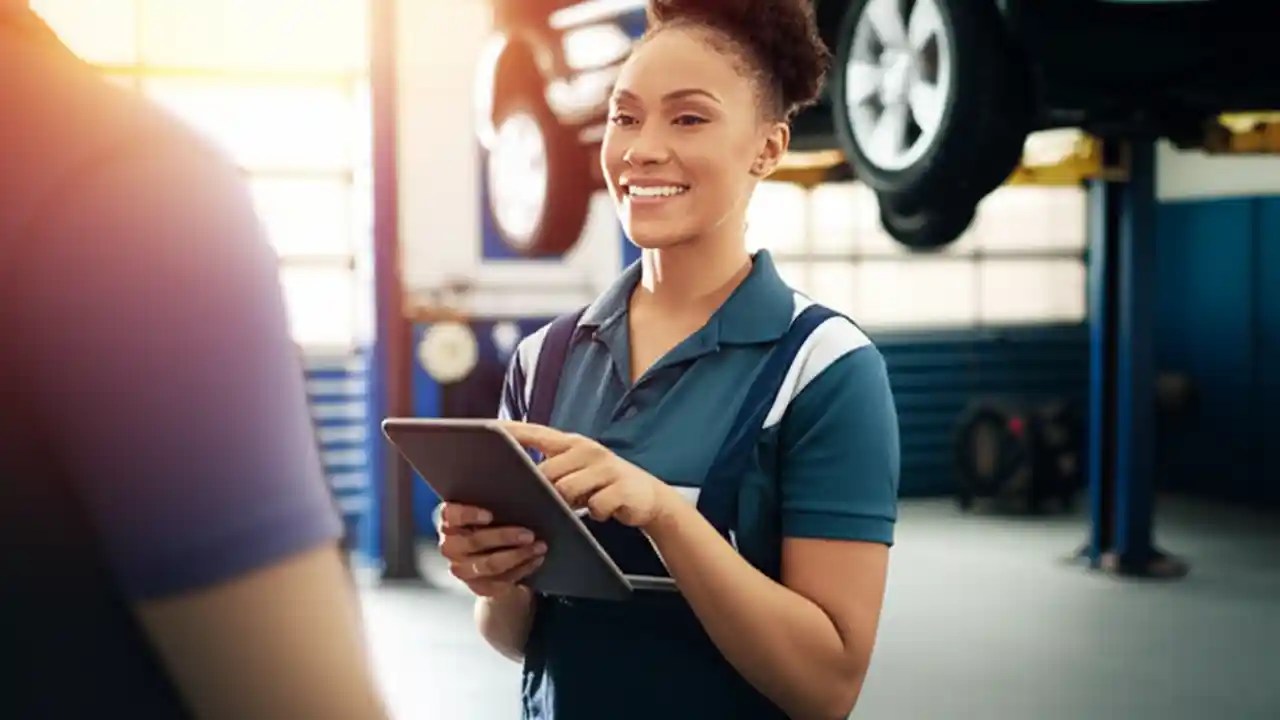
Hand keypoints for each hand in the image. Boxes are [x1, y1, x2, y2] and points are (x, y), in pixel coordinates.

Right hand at [436, 502, 546, 597]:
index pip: (450, 515)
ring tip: (539, 547)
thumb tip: (524, 486)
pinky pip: (501, 581)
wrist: (492, 554)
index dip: (469, 514)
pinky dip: (522, 569)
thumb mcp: (491, 505)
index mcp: (448, 520)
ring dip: (518, 556)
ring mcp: (462, 569)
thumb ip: (497, 497)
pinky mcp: (478, 586)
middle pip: (475, 541)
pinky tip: (536, 560)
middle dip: (504, 537)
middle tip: (529, 533)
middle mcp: (450, 545)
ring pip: (489, 564)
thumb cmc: (493, 521)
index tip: (490, 515)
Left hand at [500, 421, 678, 529]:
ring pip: (567, 490)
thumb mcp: (578, 473)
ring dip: (569, 505)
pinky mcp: (621, 488)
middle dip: (541, 490)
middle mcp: (587, 450)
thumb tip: (515, 482)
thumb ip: (552, 471)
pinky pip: (596, 506)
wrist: (649, 498)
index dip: (511, 431)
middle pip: (546, 471)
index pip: (535, 432)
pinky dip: (597, 513)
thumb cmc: (604, 485)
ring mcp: (606, 467)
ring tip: (582, 505)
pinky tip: (605, 511)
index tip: (485, 429)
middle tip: (547, 502)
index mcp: (572, 444)